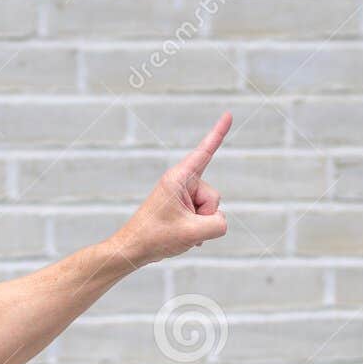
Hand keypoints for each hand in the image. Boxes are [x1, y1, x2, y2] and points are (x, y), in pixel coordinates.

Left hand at [109, 111, 231, 267]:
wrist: (133, 249)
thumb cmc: (156, 237)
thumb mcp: (193, 234)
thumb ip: (218, 224)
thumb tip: (220, 221)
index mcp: (179, 178)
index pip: (205, 152)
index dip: (219, 133)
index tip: (228, 114)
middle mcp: (181, 182)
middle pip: (213, 197)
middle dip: (205, 215)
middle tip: (181, 227)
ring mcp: (182, 194)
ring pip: (210, 208)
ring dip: (200, 224)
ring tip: (178, 231)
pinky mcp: (183, 206)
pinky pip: (203, 216)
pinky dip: (197, 229)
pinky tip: (181, 235)